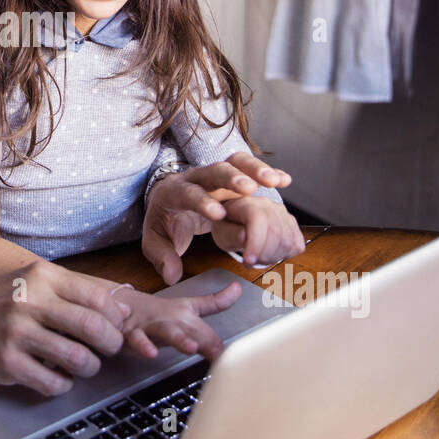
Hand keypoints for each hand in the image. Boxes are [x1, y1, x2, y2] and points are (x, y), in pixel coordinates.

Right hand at [0, 260, 130, 396]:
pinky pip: (52, 382)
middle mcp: (30, 301)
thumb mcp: (34, 281)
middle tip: (108, 350)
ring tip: (84, 365)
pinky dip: (63, 384)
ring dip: (89, 367)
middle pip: (92, 327)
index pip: (97, 298)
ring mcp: (17, 333)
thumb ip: (74, 291)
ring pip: (77, 359)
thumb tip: (123, 310)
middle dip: (111, 344)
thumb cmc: (0, 299)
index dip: (116, 318)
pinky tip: (59, 377)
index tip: (116, 328)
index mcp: (41, 277)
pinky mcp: (7, 362)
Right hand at [115, 281, 241, 361]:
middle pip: (191, 329)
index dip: (218, 345)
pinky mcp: (132, 333)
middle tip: (219, 353)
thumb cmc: (158, 312)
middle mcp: (171, 319)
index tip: (230, 357)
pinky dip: (143, 346)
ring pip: (166, 331)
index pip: (207, 331)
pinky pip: (137, 340)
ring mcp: (152, 325)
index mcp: (186, 314)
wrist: (121, 303)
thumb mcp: (189, 305)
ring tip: (191, 347)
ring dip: (179, 338)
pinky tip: (150, 352)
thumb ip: (215, 302)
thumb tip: (238, 289)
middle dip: (205, 341)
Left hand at [142, 152, 291, 283]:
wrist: (170, 198)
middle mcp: (197, 178)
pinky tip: (284, 180)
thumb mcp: (155, 239)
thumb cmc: (165, 219)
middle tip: (250, 188)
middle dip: (232, 178)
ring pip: (235, 162)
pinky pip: (250, 168)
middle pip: (214, 170)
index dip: (203, 202)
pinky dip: (267, 172)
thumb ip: (161, 256)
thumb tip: (172, 275)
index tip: (219, 214)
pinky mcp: (233, 175)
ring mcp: (217, 175)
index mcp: (175, 192)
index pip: (187, 193)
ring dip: (255, 169)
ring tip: (273, 181)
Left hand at [212, 195, 303, 267]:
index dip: (256, 243)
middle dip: (263, 254)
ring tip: (258, 256)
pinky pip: (296, 245)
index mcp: (246, 203)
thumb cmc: (228, 224)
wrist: (238, 219)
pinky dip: (284, 255)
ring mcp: (283, 214)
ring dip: (272, 257)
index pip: (258, 218)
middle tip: (250, 261)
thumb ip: (230, 234)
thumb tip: (244, 237)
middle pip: (275, 231)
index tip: (248, 261)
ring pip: (288, 240)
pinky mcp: (292, 225)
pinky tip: (269, 252)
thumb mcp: (220, 230)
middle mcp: (268, 205)